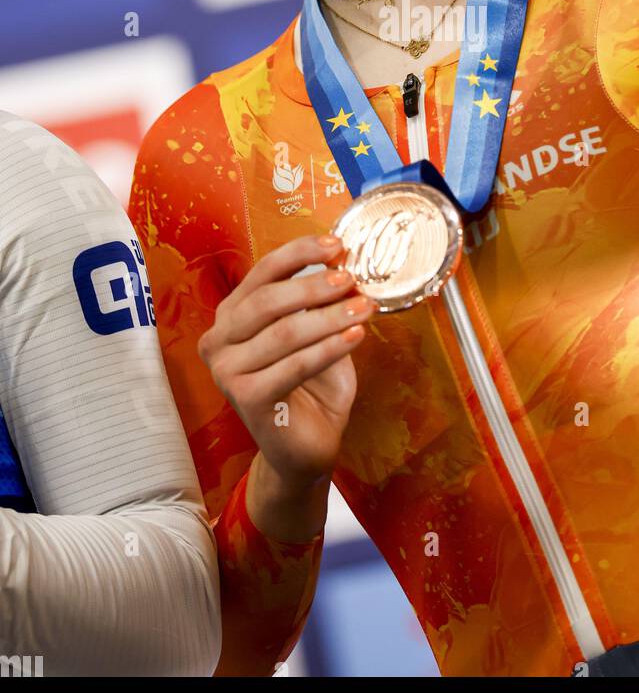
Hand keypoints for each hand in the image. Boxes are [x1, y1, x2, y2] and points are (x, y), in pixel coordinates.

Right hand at [198, 234, 372, 488]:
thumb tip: (345, 264)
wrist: (305, 446)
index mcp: (232, 315)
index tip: (336, 245)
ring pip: (284, 333)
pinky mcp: (247, 399)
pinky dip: (329, 348)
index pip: (262, 272)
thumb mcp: (315, 333)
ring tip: (364, 307)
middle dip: (314, 286)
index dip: (299, 254)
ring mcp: (227, 372)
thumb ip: (321, 302)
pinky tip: (356, 335)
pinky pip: (294, 366)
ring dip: (329, 317)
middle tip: (351, 280)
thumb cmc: (310, 385)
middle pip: (267, 301)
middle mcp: (220, 340)